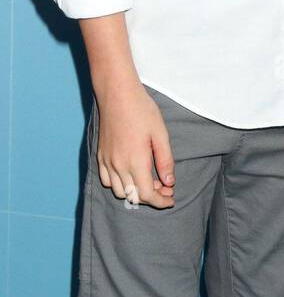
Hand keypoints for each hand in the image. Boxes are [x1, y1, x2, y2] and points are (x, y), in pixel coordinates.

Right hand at [94, 81, 175, 209]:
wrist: (117, 94)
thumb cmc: (142, 110)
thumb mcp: (160, 134)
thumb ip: (165, 160)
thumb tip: (169, 182)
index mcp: (136, 161)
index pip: (147, 195)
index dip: (161, 201)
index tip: (171, 199)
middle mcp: (118, 166)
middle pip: (133, 196)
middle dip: (151, 197)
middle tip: (164, 187)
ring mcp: (107, 161)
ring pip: (119, 192)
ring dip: (134, 192)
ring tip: (149, 180)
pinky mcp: (100, 156)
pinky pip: (107, 180)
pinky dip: (119, 184)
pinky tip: (130, 174)